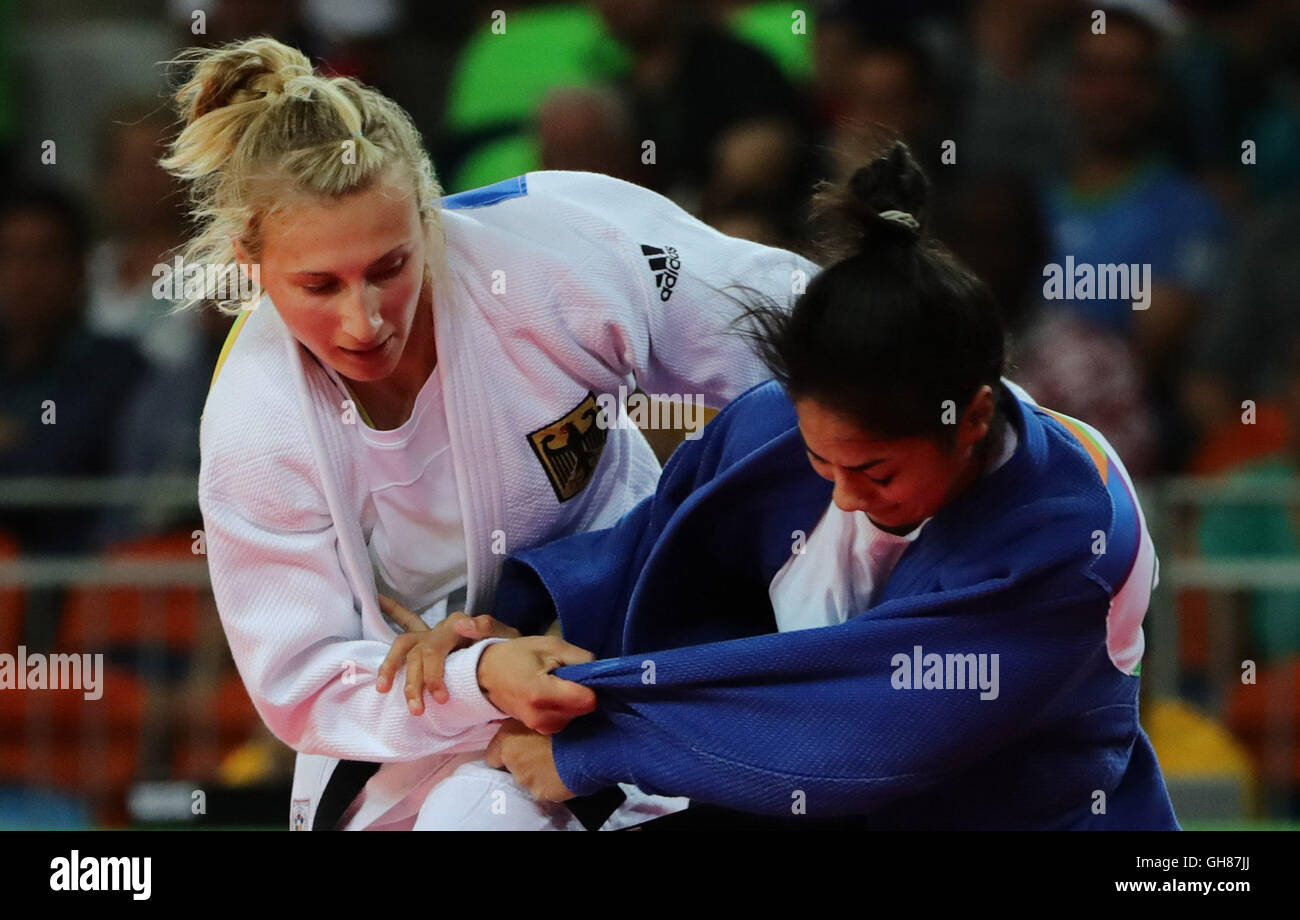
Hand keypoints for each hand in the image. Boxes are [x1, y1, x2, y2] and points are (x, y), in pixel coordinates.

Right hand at [375, 594, 519, 713]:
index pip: (437, 648)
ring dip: (392, 669)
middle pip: (420, 651)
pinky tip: (380, 675)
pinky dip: (388, 650)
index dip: (435, 674)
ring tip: (384, 690)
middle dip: (418, 682)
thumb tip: (462, 624)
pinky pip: (400, 641)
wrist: (507, 653)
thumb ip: (488, 628)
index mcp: (459, 625)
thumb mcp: (506, 638)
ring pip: (403, 647)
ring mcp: (427, 636)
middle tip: (422, 709)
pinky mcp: (421, 645)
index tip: (441, 699)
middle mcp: (439, 628)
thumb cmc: (503, 648)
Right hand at [476, 636, 596, 733]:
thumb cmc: (517, 656)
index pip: (589, 700)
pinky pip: (565, 720)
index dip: (592, 685)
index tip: (583, 674)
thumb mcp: (550, 646)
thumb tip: (601, 671)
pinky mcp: (541, 730)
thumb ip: (579, 658)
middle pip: (584, 708)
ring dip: (573, 700)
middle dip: (582, 692)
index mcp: (544, 695)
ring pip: (577, 715)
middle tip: (566, 676)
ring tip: (556, 684)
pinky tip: (552, 696)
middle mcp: (544, 718)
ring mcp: (541, 727)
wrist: (486, 675)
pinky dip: (564, 708)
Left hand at [486, 719, 574, 801]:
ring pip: (529, 778)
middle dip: (526, 760)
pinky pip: (546, 789)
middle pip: (513, 766)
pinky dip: (553, 782)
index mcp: (507, 738)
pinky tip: (564, 771)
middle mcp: (512, 761)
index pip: (492, 755)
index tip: (516, 748)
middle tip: (545, 750)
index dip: (504, 752)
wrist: (588, 743)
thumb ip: (528, 721)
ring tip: (557, 760)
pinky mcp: (543, 793)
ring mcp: (527, 779)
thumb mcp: (541, 713)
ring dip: (540, 771)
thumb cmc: (566, 721)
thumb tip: (527, 722)